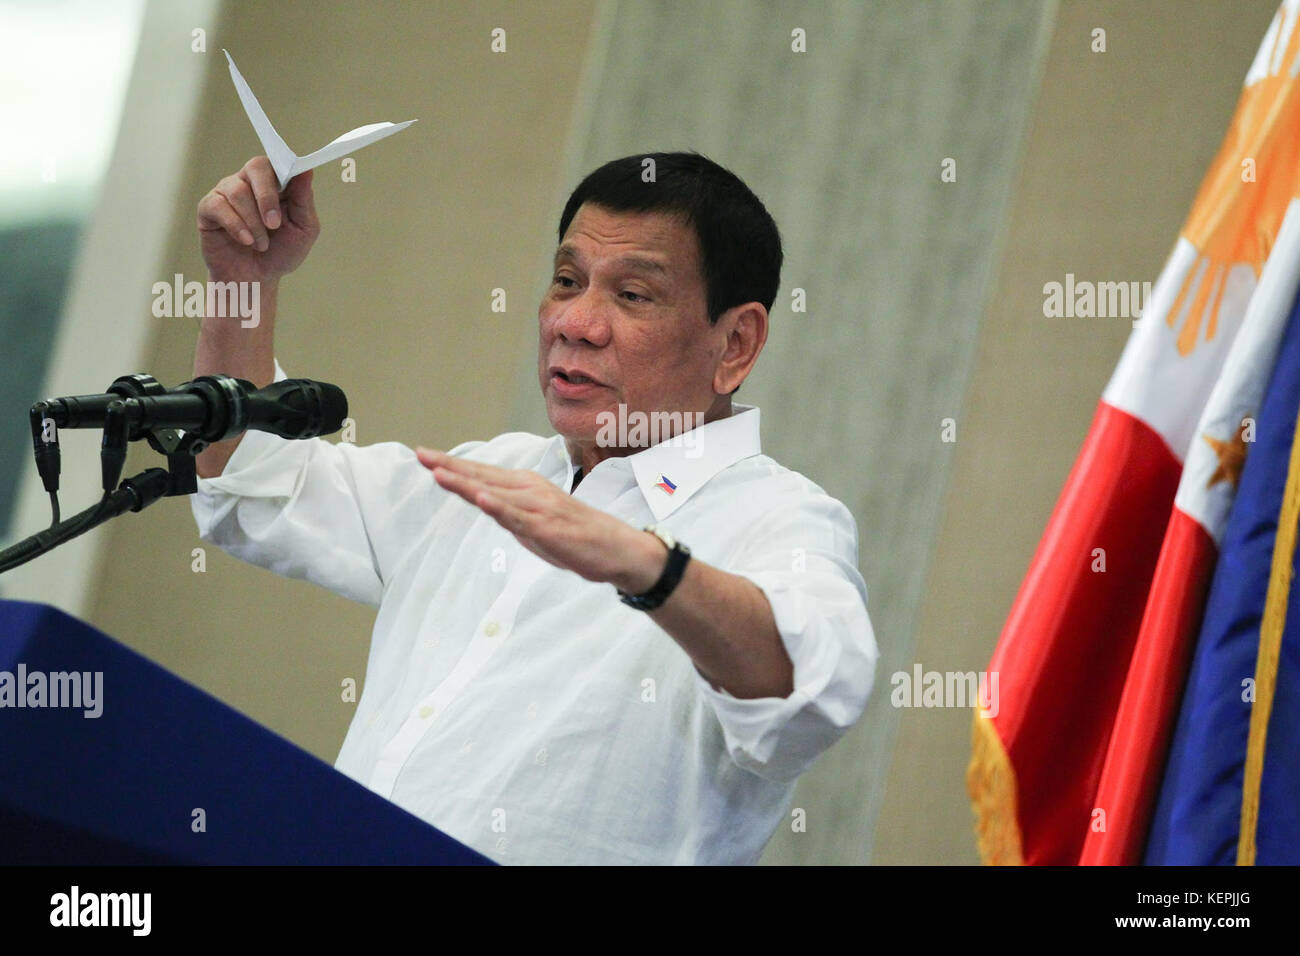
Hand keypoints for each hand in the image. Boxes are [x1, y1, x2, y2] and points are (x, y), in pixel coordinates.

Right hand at [196, 157, 319, 281]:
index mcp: (274, 183)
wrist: (255, 280)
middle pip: (256, 167)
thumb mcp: (303, 230)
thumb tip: (307, 170)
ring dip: (254, 223)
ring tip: (261, 245)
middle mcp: (248, 182)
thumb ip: (304, 200)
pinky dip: (236, 225)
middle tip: (275, 224)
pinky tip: (245, 241)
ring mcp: (226, 193)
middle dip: (267, 197)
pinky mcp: (208, 208)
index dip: (283, 174)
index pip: (276, 163)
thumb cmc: (280, 253)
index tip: (290, 194)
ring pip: (238, 191)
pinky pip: (218, 206)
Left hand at [415, 447, 663, 590]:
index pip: (482, 473)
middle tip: (420, 454)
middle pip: (482, 477)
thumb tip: (484, 501)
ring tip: (438, 473)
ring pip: (494, 493)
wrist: (617, 549)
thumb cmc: (576, 535)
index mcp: (525, 487)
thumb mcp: (534, 520)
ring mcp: (538, 507)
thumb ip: (508, 511)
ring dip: (466, 483)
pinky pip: (518, 517)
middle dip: (449, 466)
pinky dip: (498, 506)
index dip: (452, 465)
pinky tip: (481, 498)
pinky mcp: (548, 527)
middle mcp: (529, 490)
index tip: (424, 455)